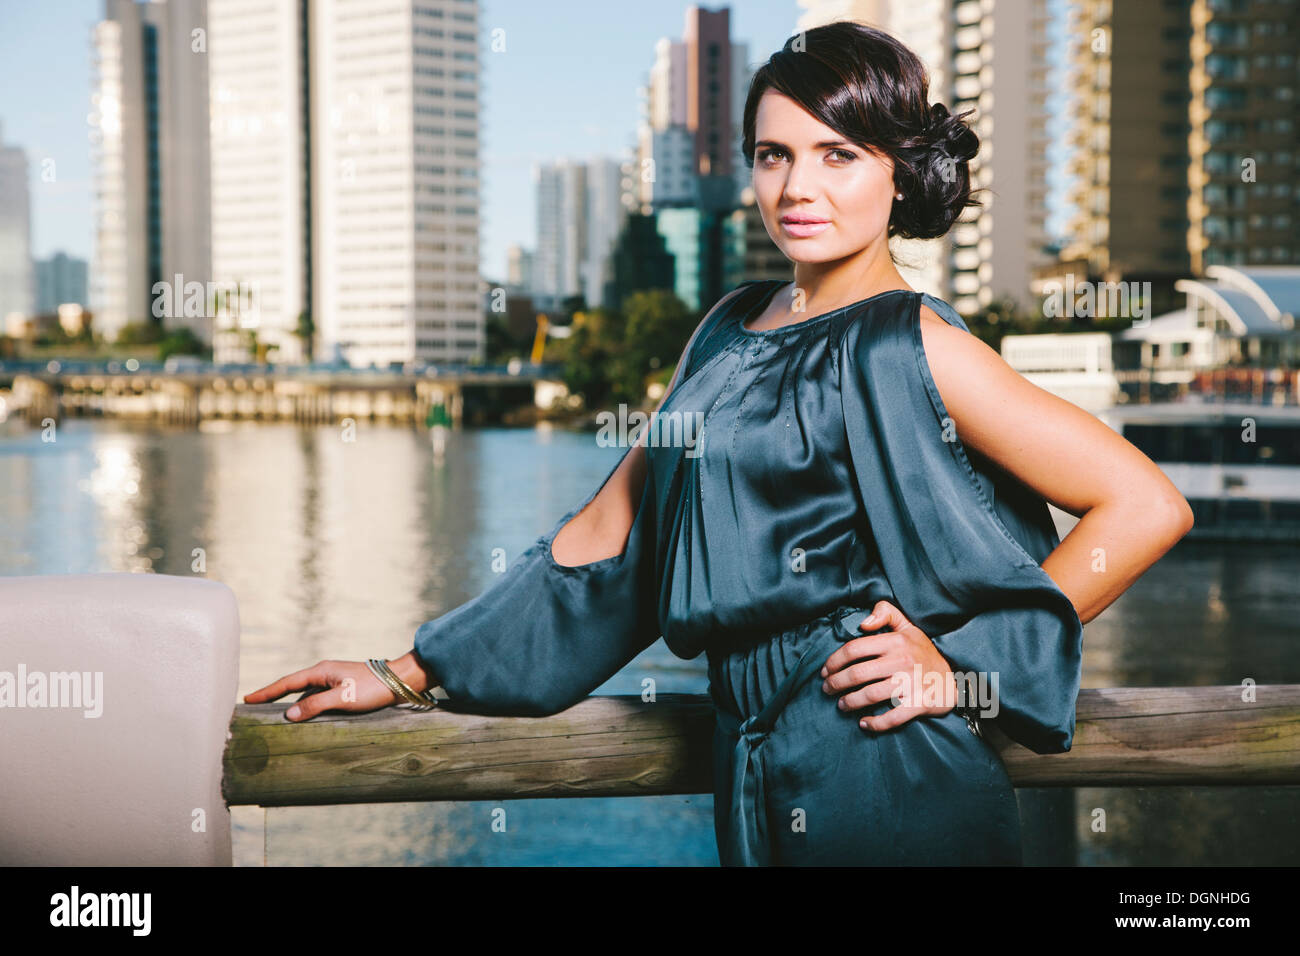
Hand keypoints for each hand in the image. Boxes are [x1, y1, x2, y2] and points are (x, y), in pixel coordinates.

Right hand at [243, 651, 435, 721]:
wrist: (400, 681)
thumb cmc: (373, 688)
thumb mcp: (343, 698)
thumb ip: (315, 705)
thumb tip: (289, 714)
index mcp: (322, 671)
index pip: (287, 682)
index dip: (267, 691)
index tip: (248, 698)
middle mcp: (325, 673)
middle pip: (293, 685)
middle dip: (273, 695)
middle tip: (253, 704)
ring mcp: (334, 680)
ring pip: (306, 692)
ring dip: (290, 701)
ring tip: (273, 713)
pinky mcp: (343, 688)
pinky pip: (317, 696)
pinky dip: (306, 705)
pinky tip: (304, 715)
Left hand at [819, 599, 956, 731]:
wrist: (954, 679)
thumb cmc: (924, 653)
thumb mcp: (908, 627)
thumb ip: (886, 613)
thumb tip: (862, 622)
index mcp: (895, 642)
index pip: (854, 649)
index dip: (834, 660)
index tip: (825, 670)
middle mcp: (902, 661)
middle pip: (857, 674)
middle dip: (836, 683)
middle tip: (827, 689)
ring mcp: (911, 684)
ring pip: (870, 696)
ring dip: (850, 702)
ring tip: (841, 705)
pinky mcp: (919, 704)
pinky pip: (891, 717)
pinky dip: (874, 723)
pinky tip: (863, 723)